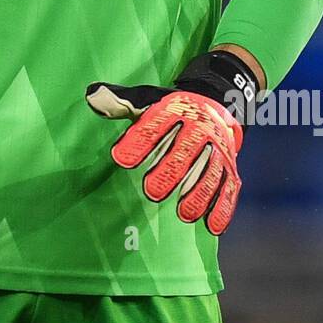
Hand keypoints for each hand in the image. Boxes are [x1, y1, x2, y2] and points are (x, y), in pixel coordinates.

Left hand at [86, 50, 257, 235]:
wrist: (215, 102)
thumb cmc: (172, 109)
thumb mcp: (147, 100)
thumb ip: (120, 103)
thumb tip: (92, 97)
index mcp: (176, 111)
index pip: (155, 125)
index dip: (138, 141)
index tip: (121, 159)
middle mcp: (200, 129)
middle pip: (185, 150)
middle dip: (170, 172)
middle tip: (151, 192)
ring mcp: (217, 150)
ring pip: (210, 172)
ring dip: (199, 194)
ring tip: (184, 214)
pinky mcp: (230, 167)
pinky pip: (229, 187)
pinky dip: (222, 207)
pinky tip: (213, 226)